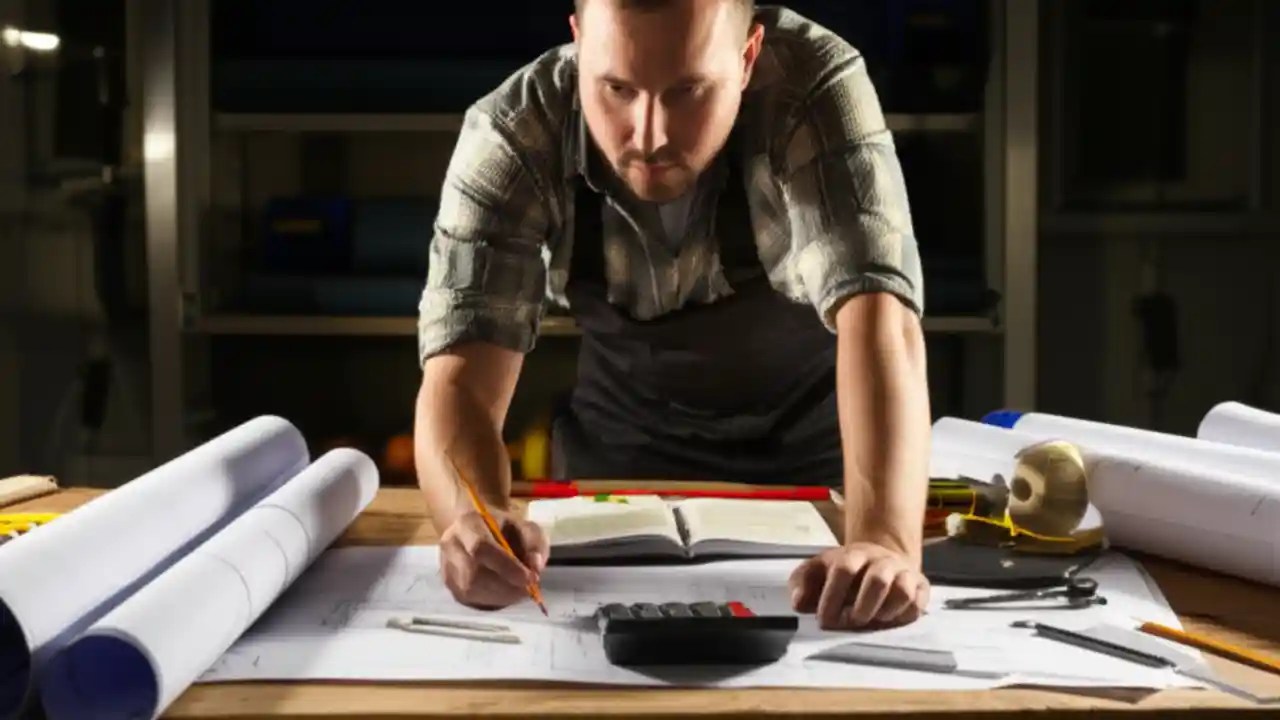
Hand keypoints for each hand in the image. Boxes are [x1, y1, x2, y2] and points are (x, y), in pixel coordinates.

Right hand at [439, 510, 548, 610]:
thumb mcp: (526, 527)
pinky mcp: (449, 584)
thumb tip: (535, 567)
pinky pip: (469, 599)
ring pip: (470, 590)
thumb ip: (534, 544)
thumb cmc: (505, 529)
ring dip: (500, 596)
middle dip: (505, 586)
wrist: (479, 530)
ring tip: (518, 590)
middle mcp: (451, 544)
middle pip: (473, 574)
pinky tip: (505, 593)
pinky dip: (492, 600)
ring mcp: (446, 566)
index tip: (530, 578)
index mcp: (468, 522)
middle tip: (528, 589)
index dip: (506, 566)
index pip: (481, 547)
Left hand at [789, 542, 929, 629]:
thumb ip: (802, 584)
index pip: (844, 569)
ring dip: (883, 613)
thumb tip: (799, 603)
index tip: (824, 620)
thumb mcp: (817, 572)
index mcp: (853, 554)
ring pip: (902, 591)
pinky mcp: (921, 588)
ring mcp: (904, 573)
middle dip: (861, 609)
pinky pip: (917, 606)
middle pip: (877, 580)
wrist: (880, 561)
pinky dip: (901, 617)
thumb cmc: (842, 573)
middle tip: (849, 623)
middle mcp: (881, 560)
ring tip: (870, 621)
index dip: (832, 597)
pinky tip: (887, 620)